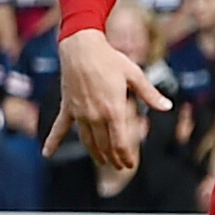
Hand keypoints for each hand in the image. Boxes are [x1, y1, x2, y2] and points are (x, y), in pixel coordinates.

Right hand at [44, 29, 169, 172]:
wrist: (81, 48)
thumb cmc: (109, 59)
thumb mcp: (134, 74)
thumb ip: (150, 94)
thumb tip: (167, 107)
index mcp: (114, 109)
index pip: (121, 142)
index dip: (126, 156)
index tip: (130, 164)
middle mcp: (95, 115)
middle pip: (105, 145)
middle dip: (114, 158)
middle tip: (121, 166)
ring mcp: (79, 113)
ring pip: (88, 140)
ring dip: (95, 154)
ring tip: (102, 162)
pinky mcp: (67, 107)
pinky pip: (59, 128)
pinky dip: (53, 142)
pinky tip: (47, 154)